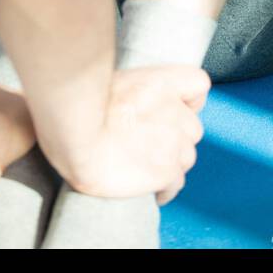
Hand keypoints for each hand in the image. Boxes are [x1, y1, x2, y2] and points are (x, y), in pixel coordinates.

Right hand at [54, 64, 209, 200]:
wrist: (75, 134)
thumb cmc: (81, 108)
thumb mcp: (113, 81)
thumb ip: (137, 91)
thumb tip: (137, 104)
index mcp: (160, 82)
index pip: (198, 83)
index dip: (189, 100)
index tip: (176, 110)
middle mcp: (172, 110)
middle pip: (192, 128)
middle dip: (177, 138)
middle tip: (153, 145)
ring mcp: (172, 142)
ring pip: (187, 157)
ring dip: (172, 163)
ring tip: (150, 169)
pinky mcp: (166, 171)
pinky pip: (176, 184)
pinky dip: (166, 189)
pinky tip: (153, 191)